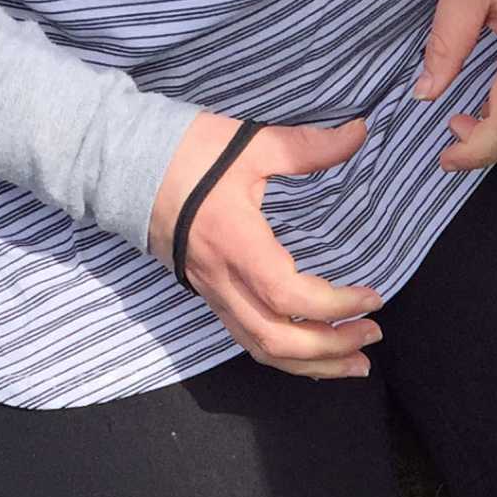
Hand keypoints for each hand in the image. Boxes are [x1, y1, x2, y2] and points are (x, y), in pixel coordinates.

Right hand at [148, 112, 384, 377]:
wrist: (123, 163)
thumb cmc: (186, 153)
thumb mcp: (249, 144)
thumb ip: (307, 146)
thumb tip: (359, 132)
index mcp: (235, 243)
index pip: (289, 295)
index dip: (336, 306)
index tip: (373, 299)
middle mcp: (222, 279)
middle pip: (278, 340)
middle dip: (331, 349)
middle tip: (372, 335)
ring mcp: (212, 292)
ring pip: (262, 349)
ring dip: (311, 364)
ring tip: (354, 361)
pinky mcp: (208, 295)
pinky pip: (248, 338)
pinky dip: (286, 354)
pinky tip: (314, 353)